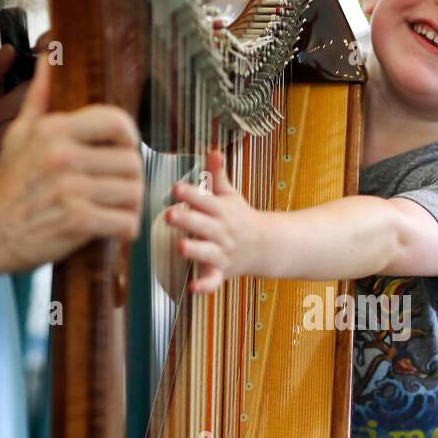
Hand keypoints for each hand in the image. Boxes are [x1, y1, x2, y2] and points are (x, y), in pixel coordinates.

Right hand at [0, 53, 143, 274]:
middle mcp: (64, 157)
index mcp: (54, 131)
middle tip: (120, 188)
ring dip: (131, 205)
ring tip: (118, 208)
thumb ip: (39, 97)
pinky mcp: (78, 220)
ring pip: (134, 192)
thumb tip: (48, 57)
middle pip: (132, 162)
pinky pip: (126, 221)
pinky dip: (126, 229)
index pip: (117, 121)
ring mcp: (72, 189)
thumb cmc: (9, 183)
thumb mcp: (19, 133)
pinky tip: (115, 228)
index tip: (125, 149)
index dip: (130, 137)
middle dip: (131, 178)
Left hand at [163, 148, 260, 293]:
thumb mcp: (230, 195)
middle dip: (187, 220)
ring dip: (195, 249)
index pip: (205, 200)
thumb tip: (212, 149)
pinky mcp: (221, 272)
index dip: (191, 194)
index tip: (177, 188)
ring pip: (207, 252)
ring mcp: (222, 252)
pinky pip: (213, 281)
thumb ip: (218, 174)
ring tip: (181, 246)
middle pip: (204, 225)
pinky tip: (193, 288)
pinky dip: (204, 286)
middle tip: (170, 214)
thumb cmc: (241, 218)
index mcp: (222, 211)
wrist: (267, 246)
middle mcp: (222, 231)